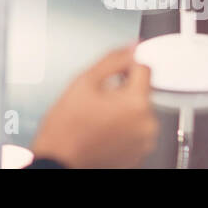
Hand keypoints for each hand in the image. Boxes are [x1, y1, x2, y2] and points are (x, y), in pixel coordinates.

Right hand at [31, 45, 157, 167]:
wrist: (60, 160)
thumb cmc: (67, 127)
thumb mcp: (84, 81)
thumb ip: (112, 60)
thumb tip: (132, 47)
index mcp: (136, 103)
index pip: (144, 68)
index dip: (126, 65)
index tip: (113, 72)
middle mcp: (147, 124)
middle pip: (142, 91)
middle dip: (123, 89)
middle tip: (98, 97)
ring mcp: (144, 141)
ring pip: (138, 110)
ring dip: (123, 108)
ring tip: (98, 115)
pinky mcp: (139, 153)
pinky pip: (135, 129)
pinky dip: (123, 126)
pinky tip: (102, 128)